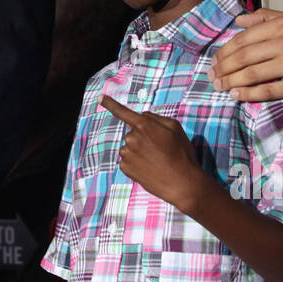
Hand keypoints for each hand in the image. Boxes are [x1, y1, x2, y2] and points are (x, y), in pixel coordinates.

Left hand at [100, 95, 205, 211]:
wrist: (182, 184)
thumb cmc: (182, 154)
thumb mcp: (175, 128)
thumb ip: (156, 118)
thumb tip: (142, 116)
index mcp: (144, 125)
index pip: (123, 112)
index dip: (110, 103)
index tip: (100, 97)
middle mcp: (131, 138)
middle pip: (133, 132)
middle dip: (143, 137)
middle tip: (160, 149)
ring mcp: (126, 154)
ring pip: (130, 147)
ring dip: (139, 151)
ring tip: (156, 160)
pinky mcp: (125, 168)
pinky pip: (128, 160)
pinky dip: (136, 163)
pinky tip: (149, 168)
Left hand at [208, 8, 282, 101]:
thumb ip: (266, 17)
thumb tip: (239, 20)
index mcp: (282, 26)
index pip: (243, 39)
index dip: (225, 52)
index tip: (215, 61)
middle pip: (243, 57)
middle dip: (223, 68)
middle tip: (212, 76)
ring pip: (252, 74)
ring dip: (231, 81)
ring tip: (219, 87)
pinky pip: (268, 91)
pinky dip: (248, 94)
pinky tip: (236, 95)